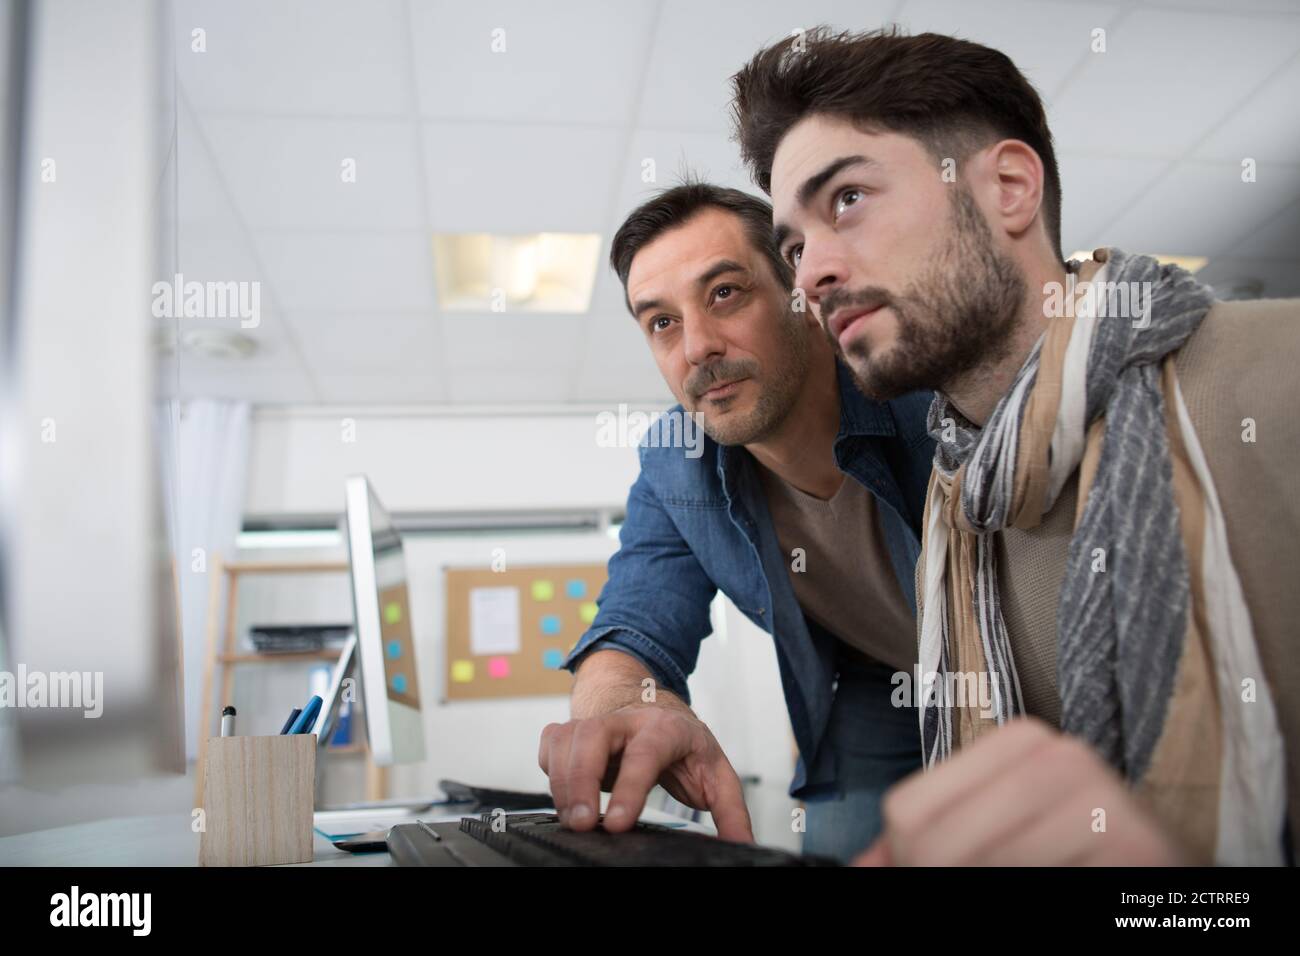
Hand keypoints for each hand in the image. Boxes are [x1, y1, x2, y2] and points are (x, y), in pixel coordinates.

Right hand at [538, 704, 753, 841]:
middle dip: (581, 782)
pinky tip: (565, 796)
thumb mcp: (715, 772)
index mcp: (665, 728)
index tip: (617, 824)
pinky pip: (550, 745)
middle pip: (593, 738)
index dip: (629, 788)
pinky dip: (551, 773)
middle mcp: (626, 720)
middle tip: (583, 825)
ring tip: (575, 821)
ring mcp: (595, 722)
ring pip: (566, 741)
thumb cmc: (682, 744)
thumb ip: (730, 810)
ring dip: (563, 784)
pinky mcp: (572, 730)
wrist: (652, 707)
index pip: (645, 753)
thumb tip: (742, 845)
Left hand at [854, 717, 1184, 865]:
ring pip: (981, 863)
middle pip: (935, 840)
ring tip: (1020, 885)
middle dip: (941, 877)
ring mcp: (1095, 790)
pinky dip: (1040, 893)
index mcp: (1016, 745)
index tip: (931, 870)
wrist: (1164, 888)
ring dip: (991, 889)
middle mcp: (1056, 754)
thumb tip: (861, 864)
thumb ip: (929, 840)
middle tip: (973, 887)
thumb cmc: (1079, 864)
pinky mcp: (1129, 839)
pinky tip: (1065, 884)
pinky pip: (1040, 878)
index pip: (908, 811)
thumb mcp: (1000, 840)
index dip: (911, 859)